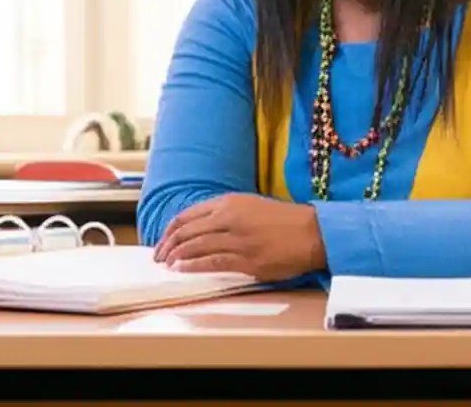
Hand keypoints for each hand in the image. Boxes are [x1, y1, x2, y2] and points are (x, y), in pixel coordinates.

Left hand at [152, 193, 326, 280]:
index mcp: (229, 202)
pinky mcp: (247, 259)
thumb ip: (225, 214)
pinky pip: (212, 262)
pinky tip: (182, 269)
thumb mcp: (250, 206)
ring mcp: (237, 239)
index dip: (170, 230)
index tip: (162, 240)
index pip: (187, 215)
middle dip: (168, 245)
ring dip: (177, 256)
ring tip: (167, 264)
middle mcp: (229, 218)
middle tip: (159, 256)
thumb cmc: (283, 220)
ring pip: (196, 246)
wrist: (311, 232)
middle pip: (187, 231)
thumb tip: (200, 229)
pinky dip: (193, 265)